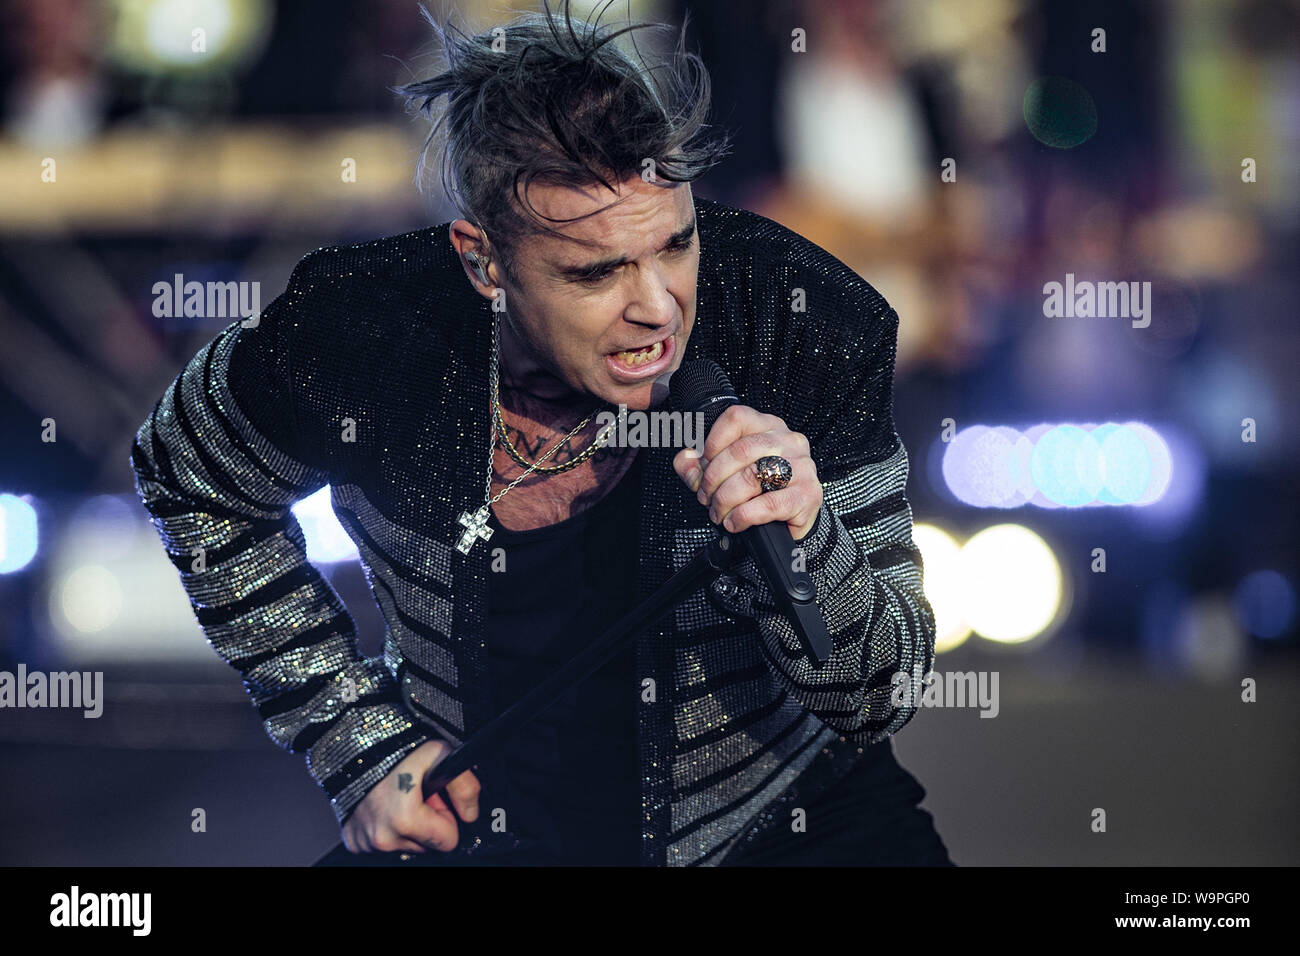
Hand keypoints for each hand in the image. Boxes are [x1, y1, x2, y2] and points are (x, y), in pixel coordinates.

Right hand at [341, 739, 479, 854]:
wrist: (355, 746)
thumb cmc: (397, 748)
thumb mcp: (440, 754)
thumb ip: (464, 785)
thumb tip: (470, 814)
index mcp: (404, 821)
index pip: (448, 841)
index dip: (445, 817)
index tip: (434, 798)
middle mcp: (383, 838)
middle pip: (426, 846)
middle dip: (426, 822)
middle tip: (415, 795)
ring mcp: (366, 842)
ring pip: (405, 845)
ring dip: (407, 825)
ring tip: (398, 797)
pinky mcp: (353, 841)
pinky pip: (381, 843)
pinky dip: (387, 826)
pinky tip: (384, 805)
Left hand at [672, 405, 821, 541]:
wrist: (790, 523)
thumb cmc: (759, 492)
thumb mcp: (725, 474)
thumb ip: (699, 465)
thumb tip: (685, 460)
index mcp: (768, 427)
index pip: (737, 418)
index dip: (712, 441)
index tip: (702, 464)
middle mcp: (789, 441)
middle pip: (741, 450)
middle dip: (714, 478)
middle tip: (705, 497)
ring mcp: (802, 467)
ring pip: (753, 476)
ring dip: (726, 499)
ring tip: (718, 512)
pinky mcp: (808, 495)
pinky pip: (769, 503)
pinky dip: (744, 515)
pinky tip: (734, 522)